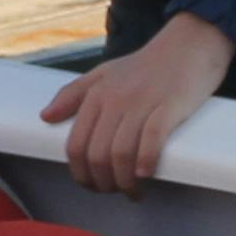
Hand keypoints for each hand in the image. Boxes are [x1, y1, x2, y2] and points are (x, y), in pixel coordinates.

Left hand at [43, 10, 235, 192]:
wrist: (190, 44)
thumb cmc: (147, 65)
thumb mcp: (104, 73)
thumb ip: (73, 94)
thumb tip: (45, 117)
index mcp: (96, 94)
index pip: (76, 145)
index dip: (80, 174)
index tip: (93, 185)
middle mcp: (115, 100)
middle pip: (97, 155)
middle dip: (103, 183)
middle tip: (115, 191)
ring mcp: (143, 103)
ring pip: (122, 153)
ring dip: (125, 182)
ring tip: (135, 191)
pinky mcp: (169, 106)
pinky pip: (152, 139)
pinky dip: (145, 162)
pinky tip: (146, 174)